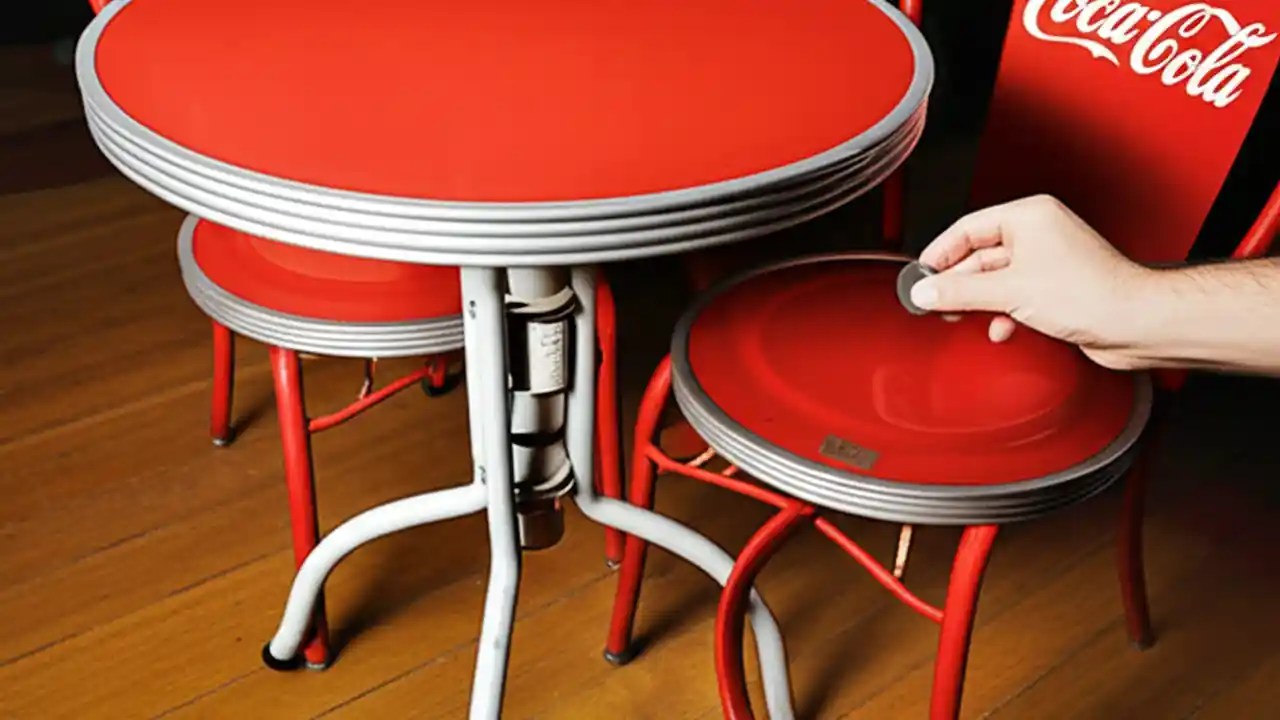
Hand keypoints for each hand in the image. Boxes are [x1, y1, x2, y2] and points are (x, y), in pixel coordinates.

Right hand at [909, 195, 1154, 368]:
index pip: (968, 228)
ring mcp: (1047, 262)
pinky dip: (1002, 313)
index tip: (920, 275)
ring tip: (961, 317)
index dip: (939, 253)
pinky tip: (1001, 327)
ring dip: (979, 302)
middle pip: (979, 256)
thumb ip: (960, 291)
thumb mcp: (1009, 290)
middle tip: (934, 301)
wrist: (1134, 323)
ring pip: (996, 280)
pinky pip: (1014, 297)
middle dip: (957, 283)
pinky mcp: (1054, 289)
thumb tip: (925, 291)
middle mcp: (1039, 234)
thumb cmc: (1092, 292)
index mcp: (1029, 216)